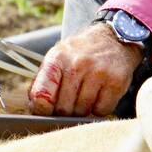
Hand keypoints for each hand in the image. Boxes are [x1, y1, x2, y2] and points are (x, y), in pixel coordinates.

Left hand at [28, 22, 143, 116]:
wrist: (112, 39)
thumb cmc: (79, 55)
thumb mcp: (57, 59)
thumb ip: (42, 83)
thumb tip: (35, 109)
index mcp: (57, 59)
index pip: (41, 95)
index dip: (41, 109)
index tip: (46, 110)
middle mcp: (77, 64)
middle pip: (63, 109)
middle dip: (65, 111)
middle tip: (70, 102)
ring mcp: (98, 73)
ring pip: (82, 112)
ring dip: (83, 110)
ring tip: (86, 95)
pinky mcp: (116, 83)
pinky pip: (101, 111)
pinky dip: (99, 109)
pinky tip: (99, 95)